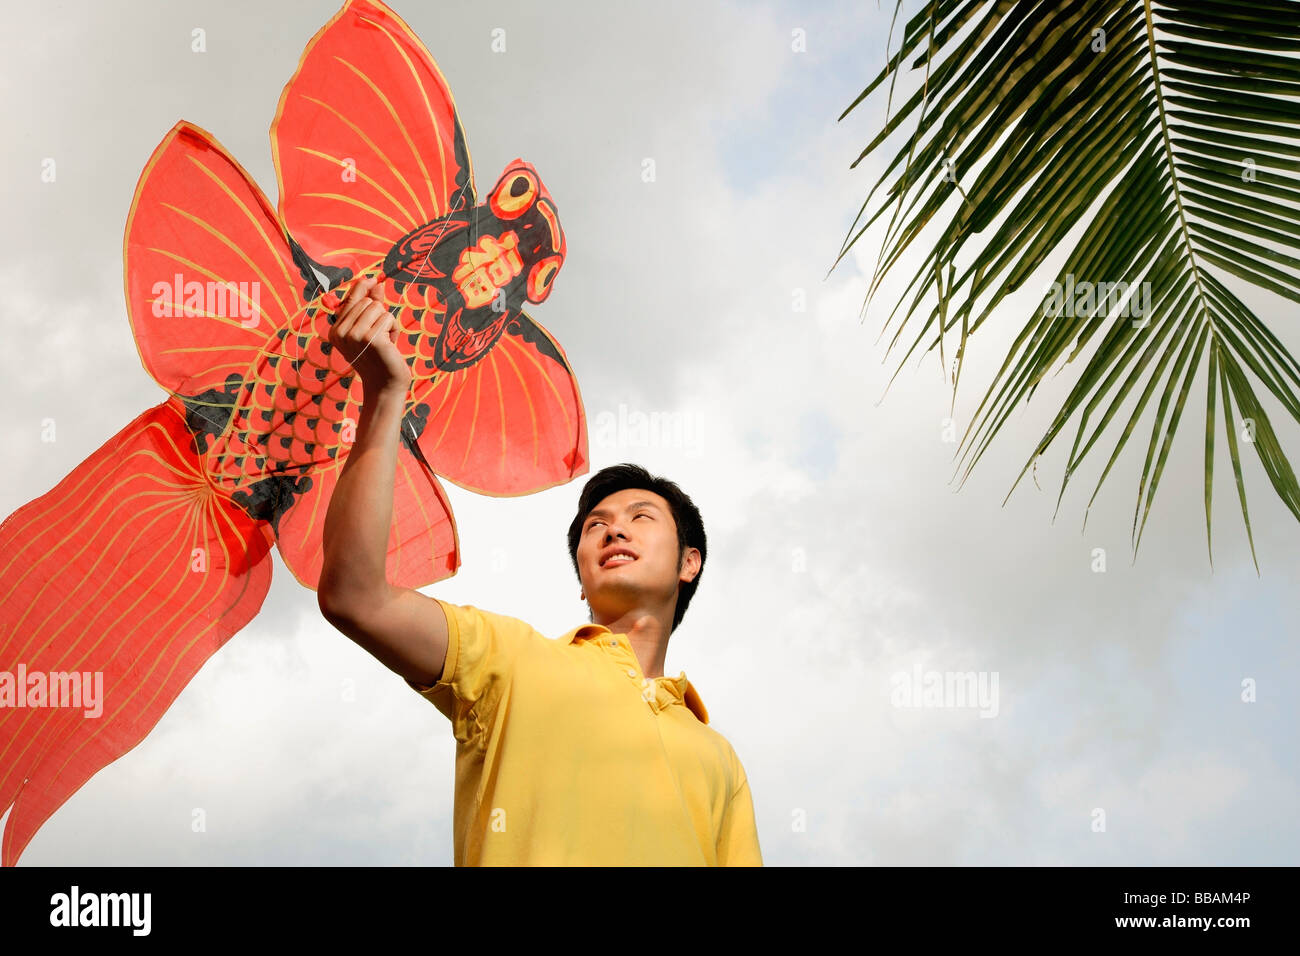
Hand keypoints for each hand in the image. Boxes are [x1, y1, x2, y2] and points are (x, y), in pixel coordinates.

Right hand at [324, 273, 411, 394]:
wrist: (385, 385)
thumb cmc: (379, 357)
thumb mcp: (370, 329)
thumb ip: (371, 306)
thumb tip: (376, 283)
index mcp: (335, 330)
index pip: (349, 299)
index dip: (362, 287)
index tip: (372, 279)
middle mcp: (340, 332)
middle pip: (367, 302)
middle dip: (380, 314)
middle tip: (381, 335)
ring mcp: (354, 335)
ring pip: (378, 307)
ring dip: (387, 322)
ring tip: (385, 340)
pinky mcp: (370, 338)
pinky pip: (388, 317)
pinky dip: (394, 329)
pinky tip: (390, 345)